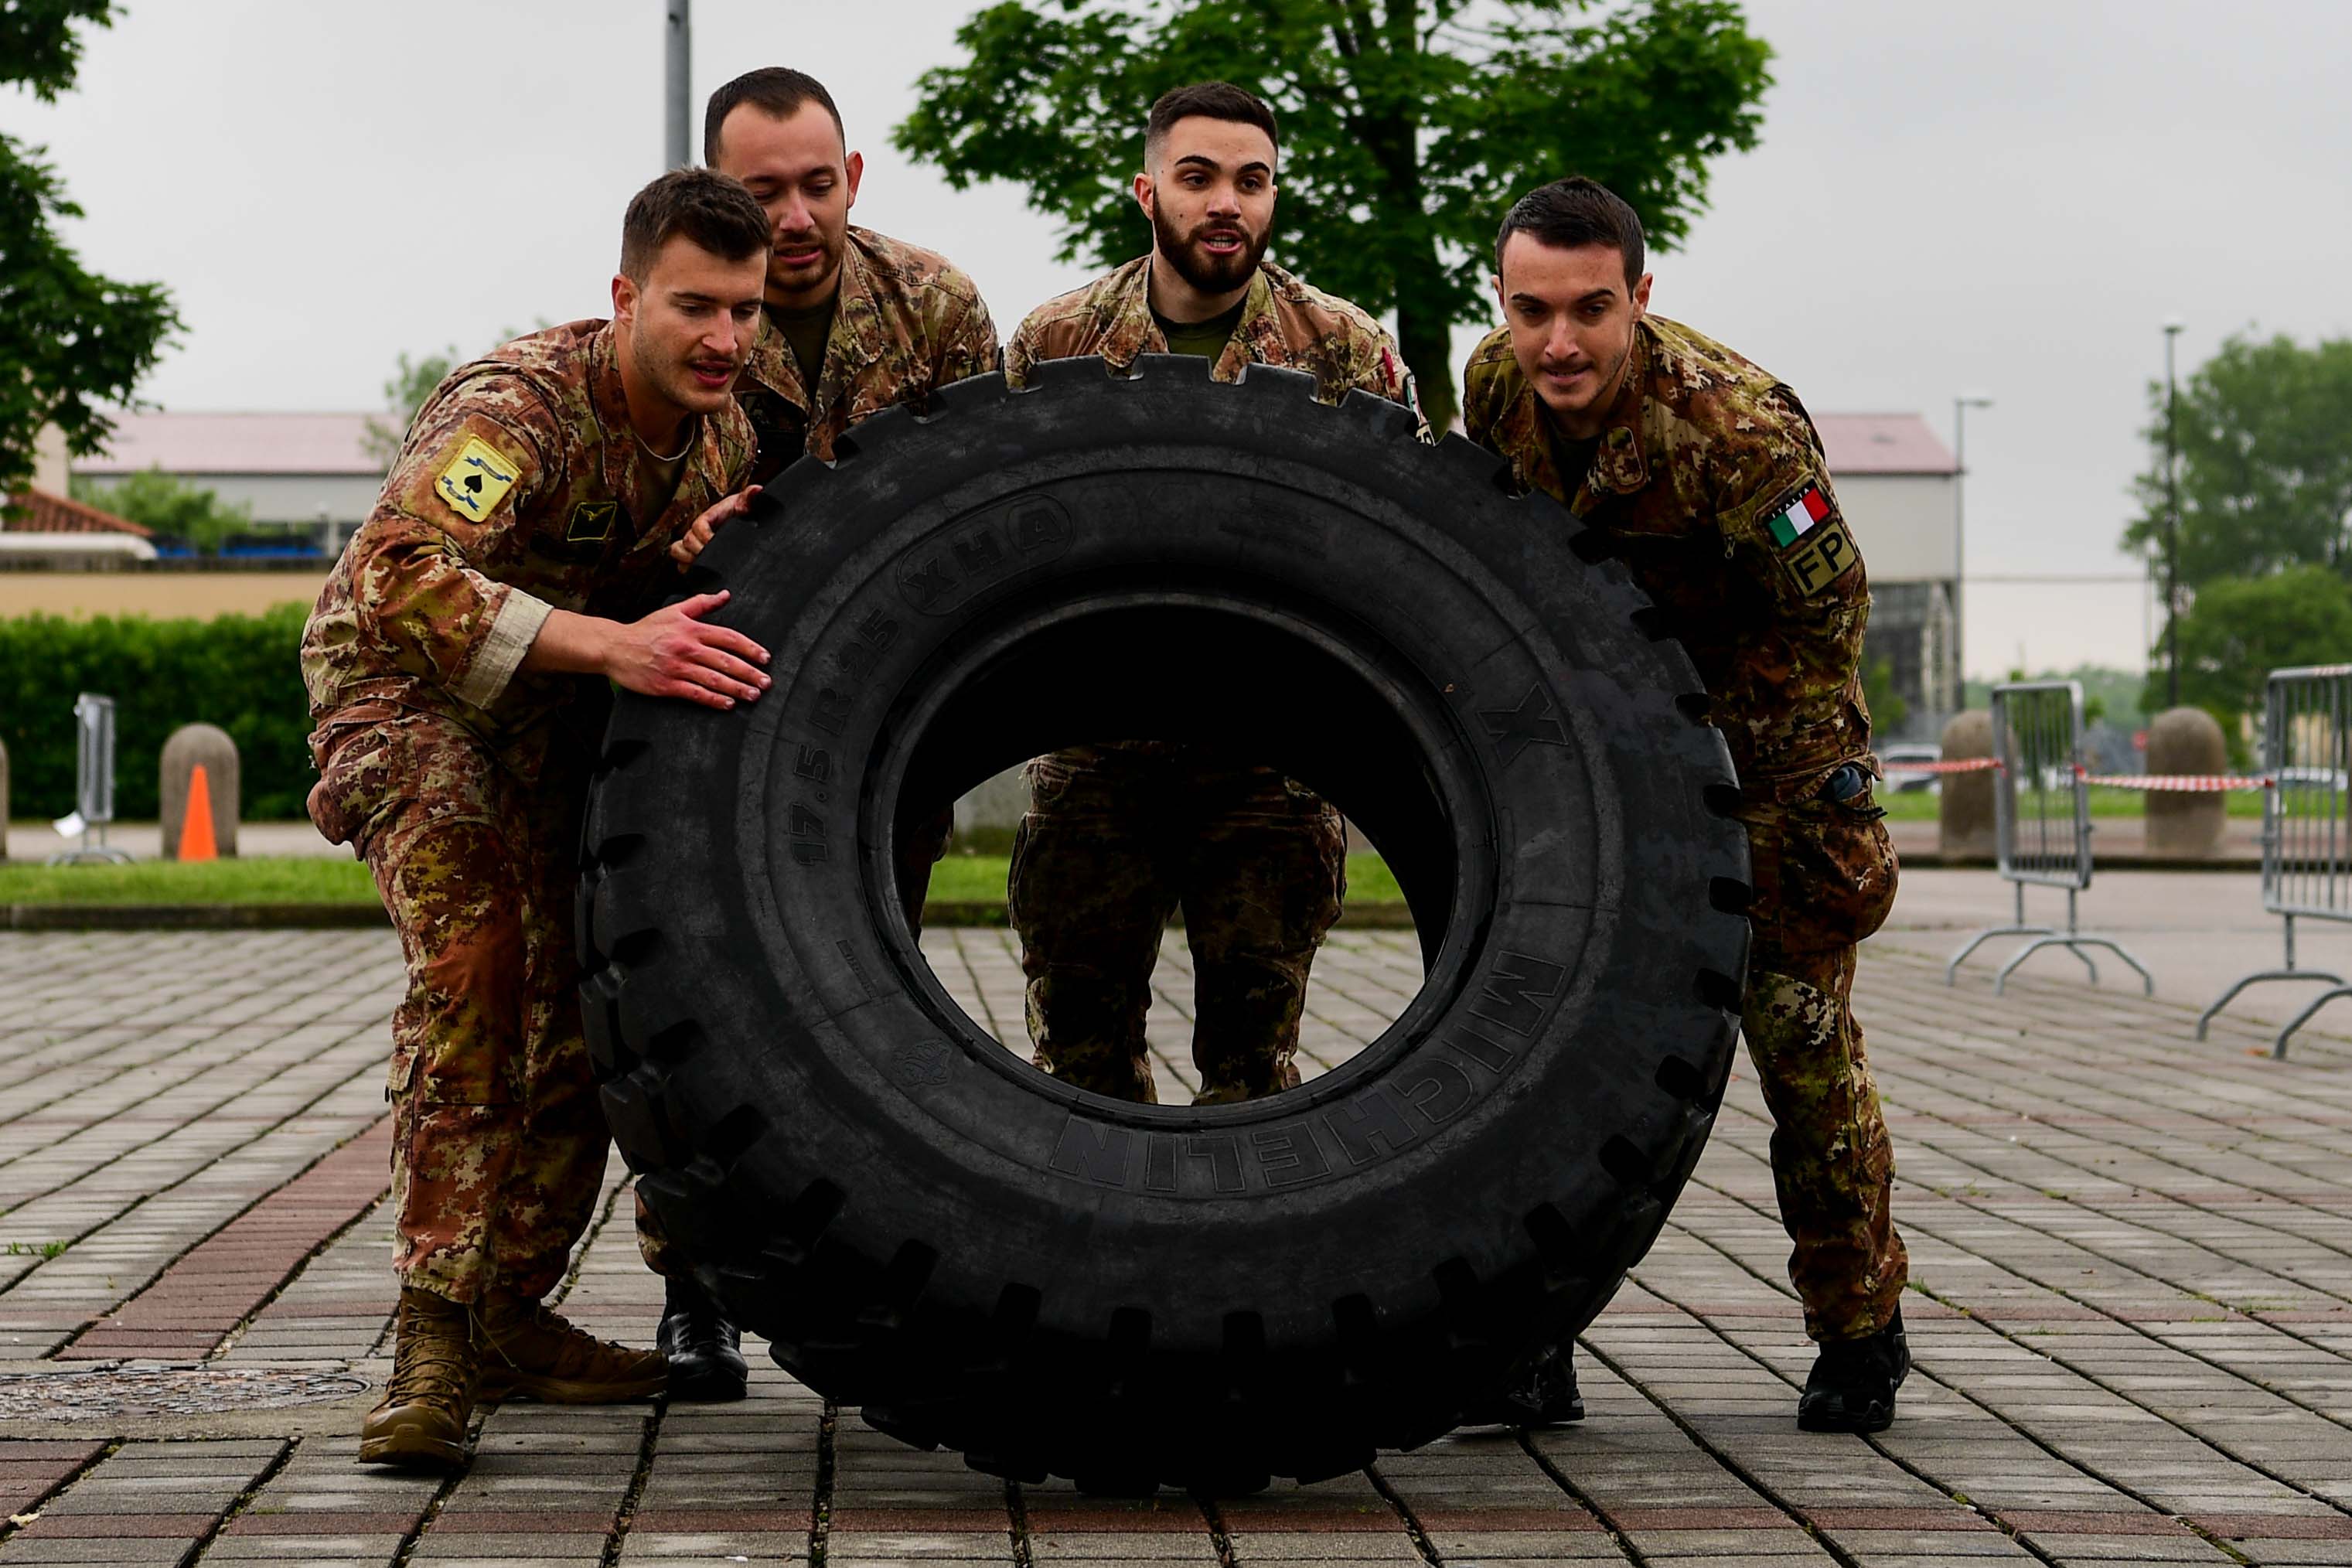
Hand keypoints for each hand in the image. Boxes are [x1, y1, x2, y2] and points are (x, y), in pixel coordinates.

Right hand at [604, 591, 770, 710]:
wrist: (614, 647)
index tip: (765, 658)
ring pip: (714, 679)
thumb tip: (725, 594)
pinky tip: (728, 704)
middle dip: (749, 673)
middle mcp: (687, 648)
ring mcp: (677, 667)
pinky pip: (696, 693)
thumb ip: (701, 604)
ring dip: (737, 688)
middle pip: (725, 661)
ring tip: (754, 695)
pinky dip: (713, 700)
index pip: (728, 637)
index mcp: (691, 629)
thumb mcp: (674, 611)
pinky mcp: (666, 685)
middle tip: (766, 683)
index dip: (749, 648)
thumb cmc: (646, 630)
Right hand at [670, 485, 760, 566]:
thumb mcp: (747, 504)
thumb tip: (756, 490)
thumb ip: (750, 497)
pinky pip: (681, 564)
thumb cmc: (742, 513)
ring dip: (688, 559)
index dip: (705, 536)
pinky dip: (688, 569)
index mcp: (708, 517)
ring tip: (704, 566)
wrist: (745, 524)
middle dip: (698, 551)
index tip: (714, 544)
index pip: (698, 526)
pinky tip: (702, 572)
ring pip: (678, 551)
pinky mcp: (693, 555)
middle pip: (686, 541)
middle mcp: (698, 530)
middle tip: (713, 559)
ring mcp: (694, 542)